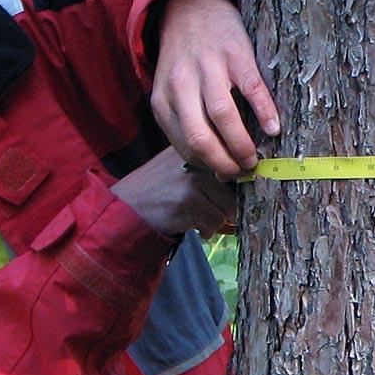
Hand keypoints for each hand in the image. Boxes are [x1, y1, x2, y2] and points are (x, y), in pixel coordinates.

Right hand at [110, 148, 238, 236]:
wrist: (125, 206)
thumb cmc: (159, 191)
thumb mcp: (184, 170)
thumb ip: (212, 173)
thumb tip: (249, 190)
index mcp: (199, 145)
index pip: (236, 161)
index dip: (241, 183)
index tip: (235, 195)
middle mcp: (198, 156)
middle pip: (238, 187)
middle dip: (230, 207)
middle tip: (214, 213)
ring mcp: (193, 177)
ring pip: (229, 207)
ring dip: (218, 220)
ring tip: (198, 218)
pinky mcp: (188, 199)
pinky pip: (216, 222)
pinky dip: (207, 230)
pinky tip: (191, 225)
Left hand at [149, 0, 280, 178]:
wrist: (190, 6)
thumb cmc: (186, 60)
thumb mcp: (173, 91)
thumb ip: (187, 122)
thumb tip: (215, 166)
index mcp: (162, 99)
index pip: (184, 145)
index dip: (207, 166)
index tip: (226, 175)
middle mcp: (181, 85)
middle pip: (200, 137)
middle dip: (224, 162)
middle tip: (242, 171)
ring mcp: (208, 67)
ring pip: (222, 116)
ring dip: (241, 144)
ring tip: (255, 158)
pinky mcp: (235, 53)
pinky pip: (252, 88)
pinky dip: (264, 111)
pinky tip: (275, 128)